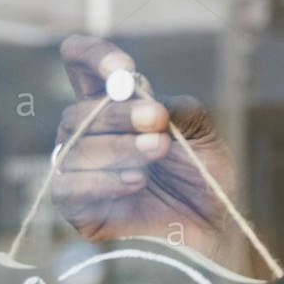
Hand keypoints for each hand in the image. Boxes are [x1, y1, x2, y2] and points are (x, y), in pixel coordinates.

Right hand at [51, 36, 255, 272]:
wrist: (212, 227)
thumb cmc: (203, 176)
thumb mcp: (202, 134)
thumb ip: (178, 109)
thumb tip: (148, 98)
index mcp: (112, 106)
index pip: (80, 64)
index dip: (92, 57)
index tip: (123, 69)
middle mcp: (87, 133)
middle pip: (80, 112)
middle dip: (120, 115)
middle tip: (158, 121)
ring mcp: (77, 168)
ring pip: (76, 149)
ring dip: (120, 148)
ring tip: (158, 151)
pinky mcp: (76, 206)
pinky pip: (70, 187)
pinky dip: (104, 182)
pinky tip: (136, 181)